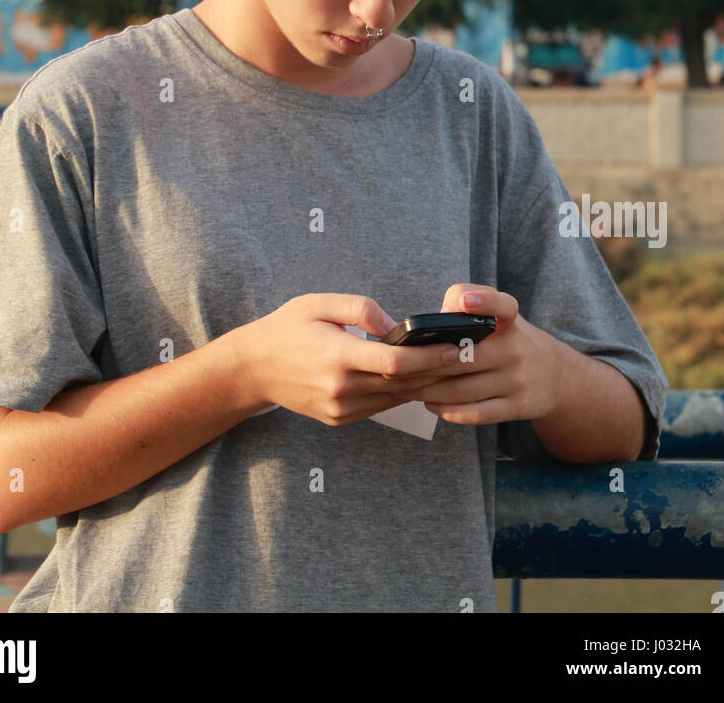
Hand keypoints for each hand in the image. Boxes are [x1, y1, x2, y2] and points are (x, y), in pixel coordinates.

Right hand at [238, 293, 468, 426]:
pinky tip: (420, 379)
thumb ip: (360, 310)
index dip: (430, 357)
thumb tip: (395, 325)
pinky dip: (402, 393)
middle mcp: (342, 389)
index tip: (456, 347)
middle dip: (439, 371)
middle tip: (469, 356)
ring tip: (454, 367)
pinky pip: (380, 406)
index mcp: (338, 357)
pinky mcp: (340, 419)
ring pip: (396, 399)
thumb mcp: (318, 304)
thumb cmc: (287, 328)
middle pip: (403, 384)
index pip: (395, 363)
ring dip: (425, 385)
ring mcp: (342, 409)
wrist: (254, 369)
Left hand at [418, 284, 560, 426]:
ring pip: (464, 389)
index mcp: (510, 321)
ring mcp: (518, 380)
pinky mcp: (518, 407)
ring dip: (429, 390)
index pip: (503, 305)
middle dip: (424, 364)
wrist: (554, 375)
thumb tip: (429, 319)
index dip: (484, 301)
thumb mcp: (497, 314)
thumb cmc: (508, 338)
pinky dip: (449, 410)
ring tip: (405, 387)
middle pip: (463, 358)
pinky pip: (477, 413)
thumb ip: (463, 303)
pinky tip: (430, 404)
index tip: (465, 302)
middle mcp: (516, 349)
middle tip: (394, 367)